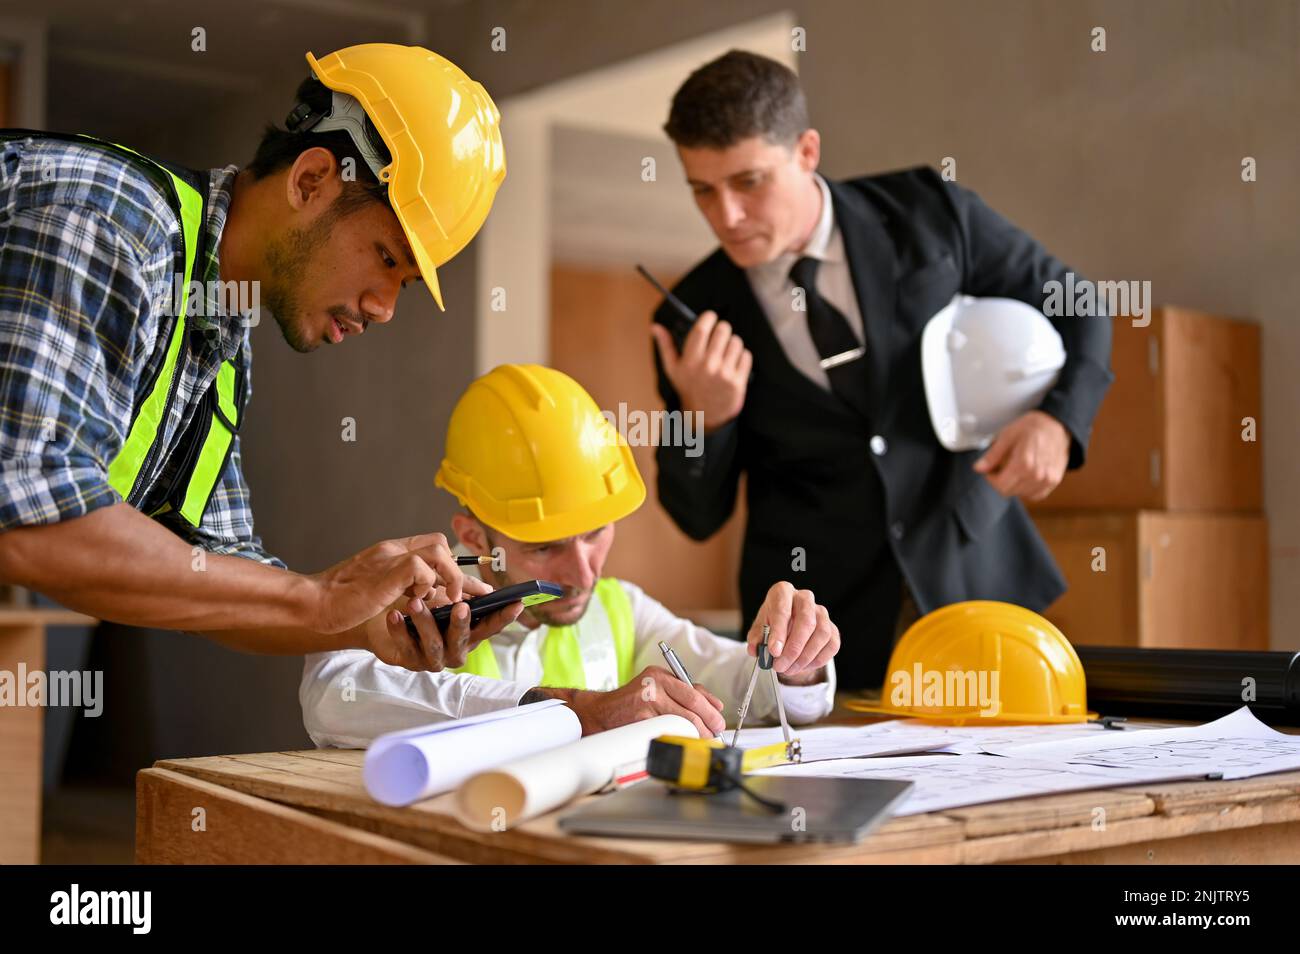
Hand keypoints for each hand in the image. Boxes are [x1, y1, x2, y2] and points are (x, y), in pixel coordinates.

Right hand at [308, 532, 472, 634]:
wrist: (315, 604)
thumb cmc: (342, 602)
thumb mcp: (378, 589)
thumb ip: (402, 585)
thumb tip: (431, 594)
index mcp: (390, 552)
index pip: (431, 544)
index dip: (452, 565)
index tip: (468, 586)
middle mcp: (392, 550)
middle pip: (439, 543)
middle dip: (456, 570)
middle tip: (460, 595)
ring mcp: (390, 558)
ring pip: (438, 550)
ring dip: (448, 577)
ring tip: (445, 598)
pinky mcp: (388, 572)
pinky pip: (422, 568)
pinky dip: (428, 586)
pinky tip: (417, 602)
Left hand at [363, 585, 523, 671]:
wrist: (382, 617)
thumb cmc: (420, 605)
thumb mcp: (443, 595)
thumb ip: (464, 592)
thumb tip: (488, 590)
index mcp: (468, 634)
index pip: (491, 626)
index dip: (504, 617)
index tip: (517, 603)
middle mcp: (455, 649)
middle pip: (463, 639)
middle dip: (462, 623)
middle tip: (460, 606)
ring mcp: (433, 658)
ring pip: (434, 644)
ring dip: (426, 622)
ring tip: (416, 602)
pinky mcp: (410, 661)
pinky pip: (406, 647)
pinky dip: (400, 630)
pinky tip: (394, 615)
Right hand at [539, 666, 726, 738]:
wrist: (599, 713)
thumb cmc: (631, 703)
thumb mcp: (656, 688)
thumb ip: (682, 692)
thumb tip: (714, 706)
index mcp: (660, 674)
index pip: (694, 691)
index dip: (711, 708)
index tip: (719, 718)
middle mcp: (654, 685)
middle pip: (692, 706)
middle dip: (709, 723)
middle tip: (716, 732)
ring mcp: (647, 703)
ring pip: (684, 721)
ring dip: (698, 733)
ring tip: (704, 740)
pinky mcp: (641, 720)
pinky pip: (669, 731)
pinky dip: (681, 739)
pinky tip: (686, 743)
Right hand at [651, 310, 751, 430]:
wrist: (704, 415)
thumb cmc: (688, 388)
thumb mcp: (673, 369)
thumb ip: (665, 345)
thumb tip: (655, 327)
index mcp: (690, 361)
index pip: (701, 330)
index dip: (708, 318)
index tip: (710, 317)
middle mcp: (707, 367)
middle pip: (723, 331)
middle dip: (722, 329)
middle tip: (720, 334)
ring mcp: (724, 375)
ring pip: (736, 342)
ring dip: (733, 343)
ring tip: (726, 352)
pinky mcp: (738, 382)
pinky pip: (746, 356)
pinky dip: (742, 357)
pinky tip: (733, 363)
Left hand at [747, 582, 838, 682]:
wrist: (788, 626)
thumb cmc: (772, 623)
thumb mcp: (758, 628)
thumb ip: (756, 638)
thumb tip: (755, 650)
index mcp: (783, 592)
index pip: (782, 610)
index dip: (779, 632)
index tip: (774, 651)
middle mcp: (804, 598)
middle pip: (806, 621)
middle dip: (793, 648)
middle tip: (780, 666)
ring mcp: (821, 612)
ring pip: (821, 634)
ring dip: (805, 657)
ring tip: (788, 669)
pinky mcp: (832, 628)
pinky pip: (831, 645)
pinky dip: (817, 660)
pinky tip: (802, 666)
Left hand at [973, 410, 1070, 500]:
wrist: (1056, 424)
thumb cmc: (1032, 427)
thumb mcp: (1007, 436)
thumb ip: (992, 455)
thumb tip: (979, 468)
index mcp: (1024, 463)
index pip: (1001, 486)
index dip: (991, 478)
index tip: (991, 470)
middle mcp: (1037, 474)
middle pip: (1010, 491)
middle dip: (1001, 481)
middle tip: (1001, 467)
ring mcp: (1048, 479)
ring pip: (1022, 494)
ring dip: (1014, 485)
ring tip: (1014, 469)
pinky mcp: (1054, 481)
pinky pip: (1036, 495)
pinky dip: (1028, 489)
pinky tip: (1025, 476)